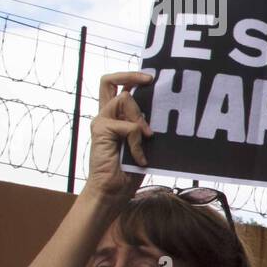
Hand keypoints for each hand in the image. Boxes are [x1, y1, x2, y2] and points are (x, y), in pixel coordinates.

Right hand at [84, 72, 154, 203]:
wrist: (112, 191)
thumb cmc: (130, 170)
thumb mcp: (143, 143)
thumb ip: (146, 125)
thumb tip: (165, 109)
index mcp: (114, 116)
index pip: (117, 87)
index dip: (131, 77)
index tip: (151, 77)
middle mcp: (105, 115)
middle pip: (108, 81)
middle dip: (131, 75)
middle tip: (151, 79)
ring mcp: (101, 121)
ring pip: (126, 99)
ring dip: (141, 117)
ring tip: (147, 138)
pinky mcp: (101, 130)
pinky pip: (129, 126)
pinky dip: (138, 142)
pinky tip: (140, 157)